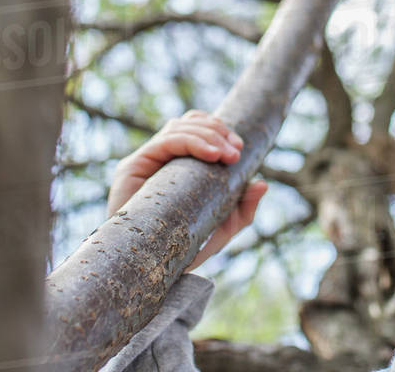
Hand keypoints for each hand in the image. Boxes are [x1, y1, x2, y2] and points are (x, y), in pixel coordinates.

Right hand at [107, 109, 267, 271]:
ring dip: (208, 136)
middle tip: (235, 153)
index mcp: (176, 165)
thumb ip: (242, 208)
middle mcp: (159, 159)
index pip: (195, 128)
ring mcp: (145, 161)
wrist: (148, 271)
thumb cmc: (182, 251)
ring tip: (226, 156)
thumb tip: (262, 184)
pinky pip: (164, 142)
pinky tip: (211, 155)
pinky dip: (192, 142)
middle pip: (189, 123)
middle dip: (217, 132)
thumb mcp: (221, 229)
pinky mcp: (132, 167)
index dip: (219, 129)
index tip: (240, 148)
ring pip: (178, 127)